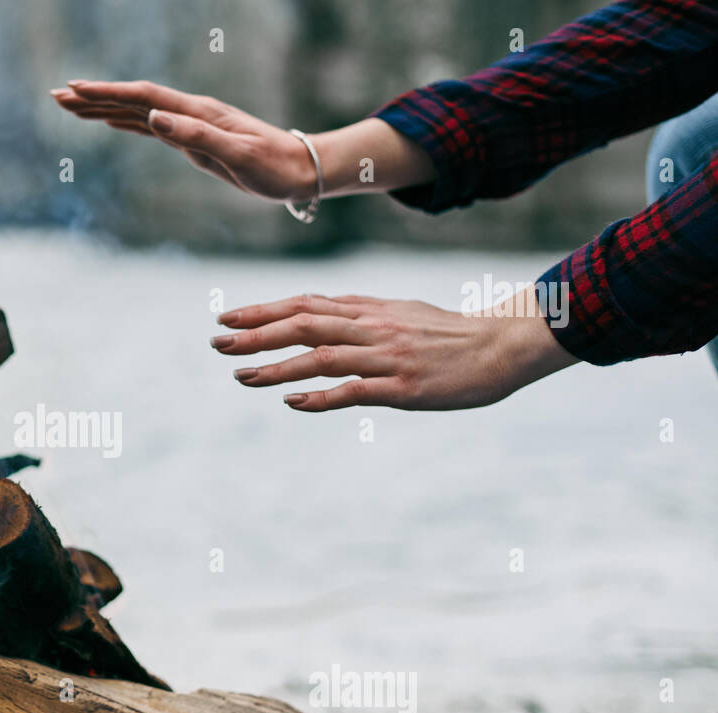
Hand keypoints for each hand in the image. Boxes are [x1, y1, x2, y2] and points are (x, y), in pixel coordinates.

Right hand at [51, 80, 317, 202]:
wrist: (300, 170)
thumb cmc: (273, 166)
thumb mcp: (237, 155)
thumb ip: (196, 137)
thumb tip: (155, 120)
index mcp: (197, 114)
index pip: (143, 98)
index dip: (107, 94)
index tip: (75, 91)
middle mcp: (190, 114)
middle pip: (133, 101)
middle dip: (94, 98)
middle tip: (57, 96)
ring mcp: (190, 125)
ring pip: (138, 113)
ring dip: (105, 109)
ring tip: (71, 107)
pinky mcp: (193, 140)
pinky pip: (151, 128)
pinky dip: (126, 122)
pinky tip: (111, 121)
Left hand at [211, 288, 578, 410]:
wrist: (502, 346)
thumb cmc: (447, 333)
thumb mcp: (398, 313)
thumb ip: (357, 315)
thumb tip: (315, 314)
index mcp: (368, 309)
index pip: (304, 304)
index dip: (262, 310)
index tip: (225, 317)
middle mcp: (372, 328)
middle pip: (303, 325)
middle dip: (256, 334)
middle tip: (218, 343)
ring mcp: (387, 357)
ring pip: (321, 357)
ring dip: (277, 367)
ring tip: (241, 376)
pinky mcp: (403, 387)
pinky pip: (354, 391)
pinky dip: (320, 396)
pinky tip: (291, 401)